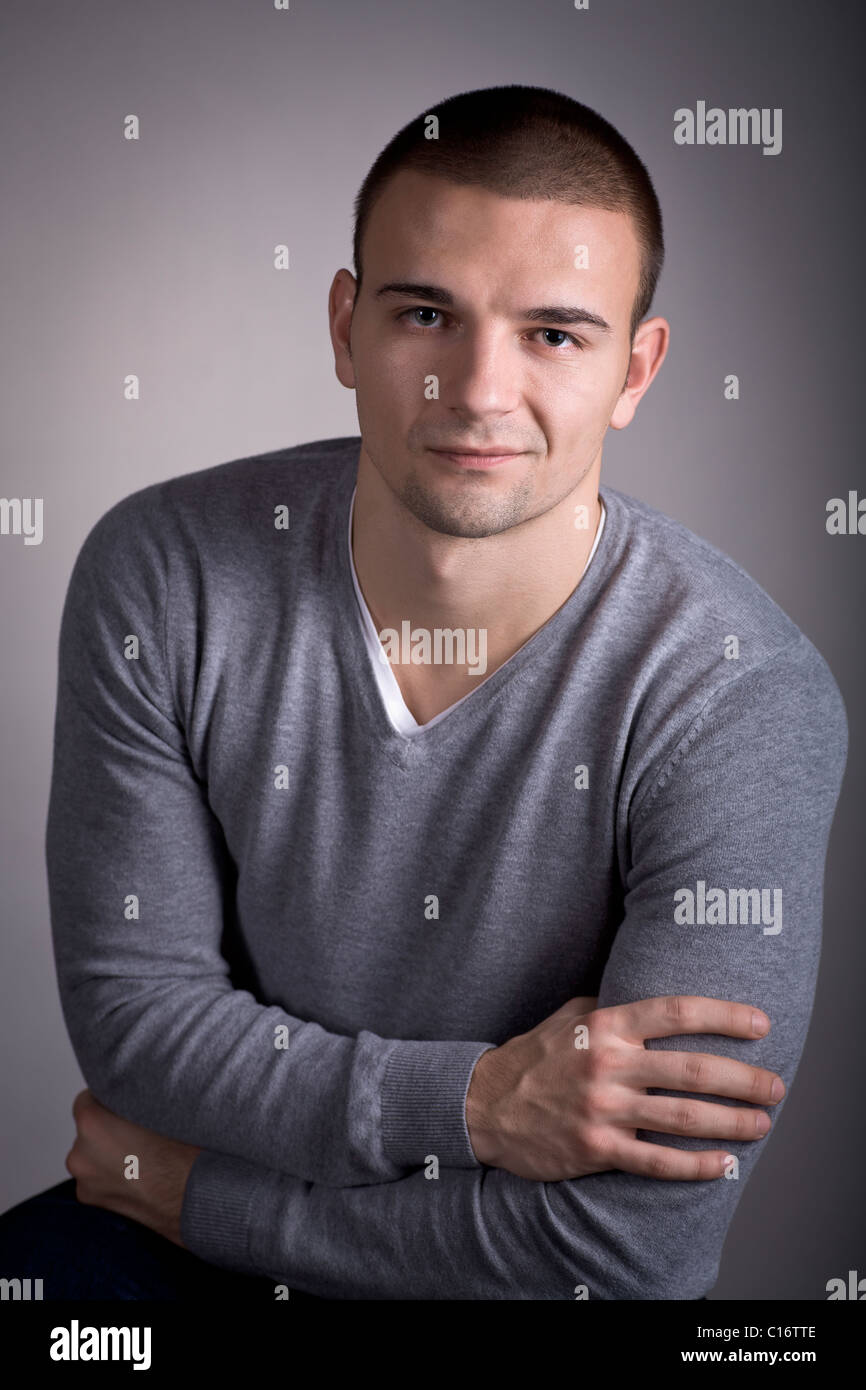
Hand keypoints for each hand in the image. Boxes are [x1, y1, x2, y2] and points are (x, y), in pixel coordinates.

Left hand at [65, 1089, 201, 1247]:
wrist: (195, 1195)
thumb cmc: (182, 1152)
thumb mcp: (161, 1104)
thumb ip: (136, 1097)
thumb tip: (134, 1092)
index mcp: (92, 1123)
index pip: (88, 1099)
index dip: (110, 1101)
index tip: (127, 1105)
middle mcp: (81, 1153)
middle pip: (90, 1130)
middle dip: (109, 1130)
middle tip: (140, 1132)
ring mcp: (85, 1182)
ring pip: (94, 1157)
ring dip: (111, 1155)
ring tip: (144, 1158)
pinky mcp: (93, 1203)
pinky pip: (99, 1180)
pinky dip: (114, 1177)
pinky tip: (140, 1176)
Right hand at [466, 995, 784, 1181]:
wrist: (485, 1106)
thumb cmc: (536, 1056)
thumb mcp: (571, 1015)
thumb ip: (614, 1006)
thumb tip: (658, 995)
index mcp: (606, 1026)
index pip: (675, 1013)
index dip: (724, 1015)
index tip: (761, 1022)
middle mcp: (608, 1065)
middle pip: (692, 1069)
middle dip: (744, 1078)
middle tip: (776, 1084)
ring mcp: (602, 1110)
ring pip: (682, 1118)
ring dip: (731, 1122)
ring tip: (761, 1122)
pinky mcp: (595, 1150)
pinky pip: (656, 1162)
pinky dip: (695, 1166)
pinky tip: (723, 1164)